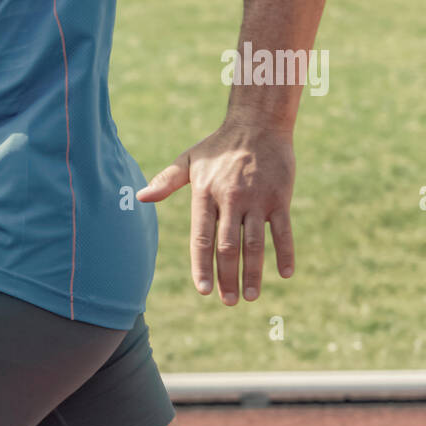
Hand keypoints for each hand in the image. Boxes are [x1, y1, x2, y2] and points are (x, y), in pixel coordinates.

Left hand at [136, 120, 295, 304]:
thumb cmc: (218, 146)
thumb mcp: (188, 160)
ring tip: (251, 296)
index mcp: (205, 194)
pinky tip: (285, 274)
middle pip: (227, 246)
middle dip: (227, 277)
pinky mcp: (281, 198)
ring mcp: (258, 200)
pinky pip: (284, 230)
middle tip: (228, 302)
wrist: (257, 123)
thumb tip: (139, 197)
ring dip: (254, 272)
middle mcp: (231, 199)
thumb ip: (166, 181)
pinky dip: (285, 252)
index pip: (201, 237)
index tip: (202, 290)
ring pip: (255, 243)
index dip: (201, 265)